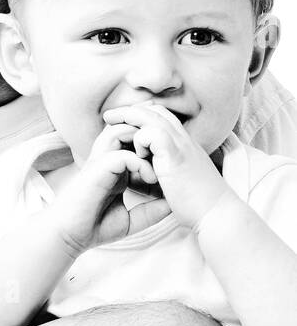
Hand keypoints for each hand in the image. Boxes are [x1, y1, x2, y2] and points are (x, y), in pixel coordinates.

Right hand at [51, 122, 168, 252]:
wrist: (70, 236)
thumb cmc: (95, 228)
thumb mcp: (133, 220)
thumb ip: (152, 210)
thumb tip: (174, 205)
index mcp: (117, 168)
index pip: (137, 141)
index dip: (156, 147)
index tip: (172, 167)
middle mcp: (109, 158)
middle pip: (131, 127)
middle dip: (152, 135)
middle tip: (170, 155)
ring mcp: (102, 161)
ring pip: (124, 132)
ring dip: (145, 143)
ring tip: (159, 164)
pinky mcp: (97, 168)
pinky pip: (123, 154)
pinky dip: (140, 164)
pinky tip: (148, 179)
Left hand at [103, 103, 229, 228]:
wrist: (217, 215)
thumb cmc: (196, 205)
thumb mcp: (174, 183)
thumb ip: (157, 174)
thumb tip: (135, 176)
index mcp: (184, 145)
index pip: (162, 117)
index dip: (141, 116)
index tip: (121, 122)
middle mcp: (184, 141)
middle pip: (156, 110)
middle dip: (130, 110)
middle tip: (109, 116)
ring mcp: (182, 146)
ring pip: (153, 116)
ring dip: (130, 118)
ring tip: (110, 124)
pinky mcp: (176, 156)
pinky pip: (152, 134)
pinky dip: (140, 140)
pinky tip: (137, 155)